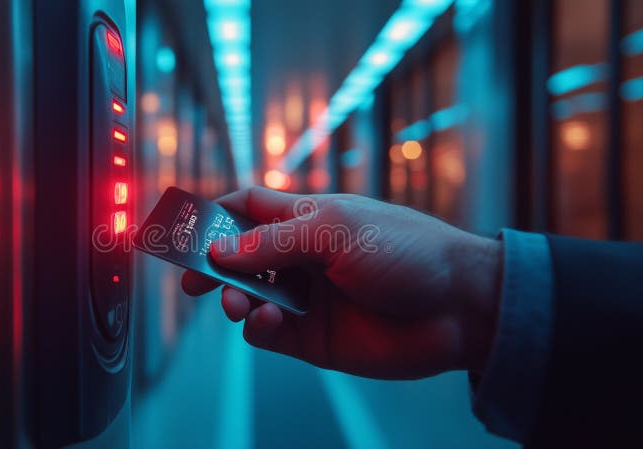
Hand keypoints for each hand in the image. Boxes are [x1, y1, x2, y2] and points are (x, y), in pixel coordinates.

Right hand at [182, 187, 502, 379]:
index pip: (249, 208)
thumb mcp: (336, 230)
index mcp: (307, 218)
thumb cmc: (407, 251)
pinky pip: (267, 332)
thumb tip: (220, 250)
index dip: (216, 213)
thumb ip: (273, 241)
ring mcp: (306, 297)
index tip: (184, 227)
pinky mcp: (312, 336)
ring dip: (234, 299)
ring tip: (238, 304)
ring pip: (248, 296)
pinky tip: (266, 322)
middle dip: (212, 265)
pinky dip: (256, 328)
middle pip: (240, 256)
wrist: (458, 307)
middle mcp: (301, 257)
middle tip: (190, 279)